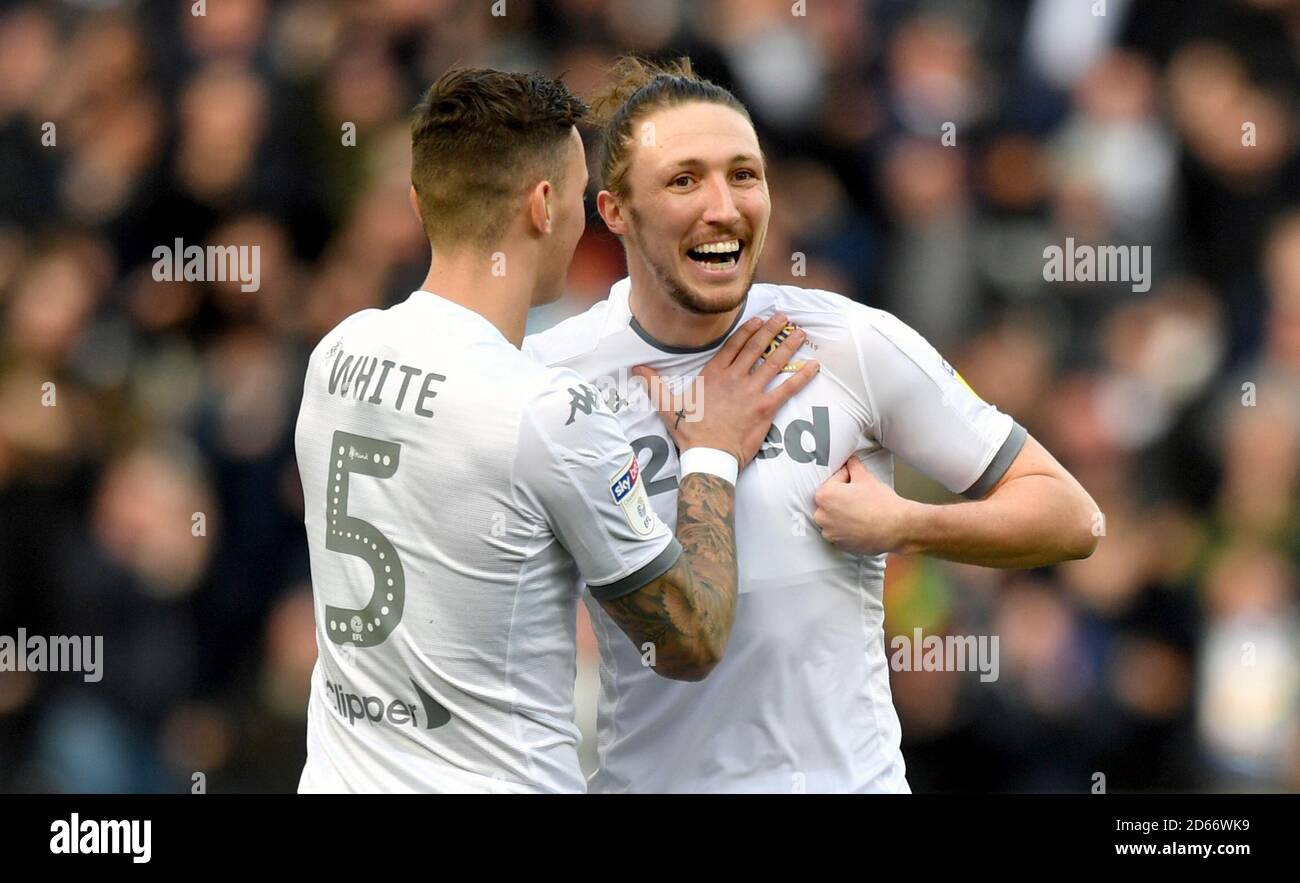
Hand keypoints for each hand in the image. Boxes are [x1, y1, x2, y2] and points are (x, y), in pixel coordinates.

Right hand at [632, 313, 819, 466]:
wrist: (707, 455)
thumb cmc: (689, 432)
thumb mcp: (667, 405)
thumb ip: (654, 384)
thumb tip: (637, 368)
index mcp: (714, 374)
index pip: (734, 346)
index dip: (749, 330)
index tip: (761, 319)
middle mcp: (734, 378)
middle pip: (756, 348)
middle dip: (772, 330)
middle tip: (785, 317)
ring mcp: (751, 392)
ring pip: (773, 363)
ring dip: (788, 346)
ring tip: (800, 333)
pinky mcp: (765, 409)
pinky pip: (787, 389)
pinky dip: (802, 377)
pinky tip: (814, 367)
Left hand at [812, 455, 917, 554]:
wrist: (897, 528)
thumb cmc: (881, 504)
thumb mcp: (866, 478)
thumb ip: (853, 467)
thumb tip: (851, 462)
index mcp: (825, 496)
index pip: (833, 480)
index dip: (846, 478)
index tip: (855, 480)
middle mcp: (822, 516)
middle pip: (829, 500)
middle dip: (841, 496)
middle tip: (859, 495)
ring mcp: (830, 532)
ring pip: (833, 517)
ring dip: (842, 513)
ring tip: (860, 510)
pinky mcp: (839, 544)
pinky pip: (839, 532)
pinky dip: (847, 528)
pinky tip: (860, 523)